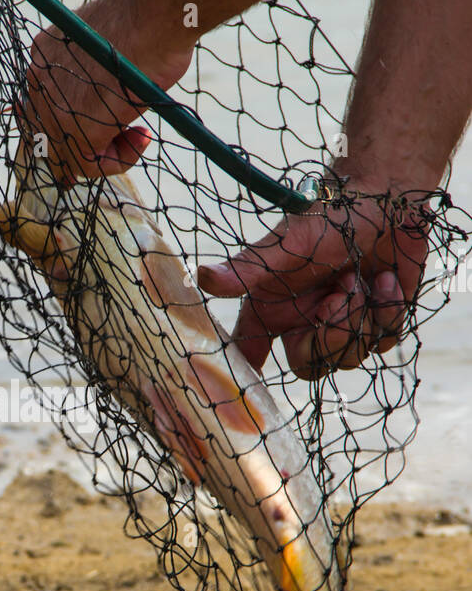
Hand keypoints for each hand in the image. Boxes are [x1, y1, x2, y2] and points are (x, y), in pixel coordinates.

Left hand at [21, 0, 193, 183]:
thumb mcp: (112, 48)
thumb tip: (109, 98)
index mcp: (46, 53)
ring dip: (111, 153)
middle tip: (131, 132)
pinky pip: (88, 165)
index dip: (75, 120)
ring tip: (141, 135)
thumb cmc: (149, 22)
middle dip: (94, 140)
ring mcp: (52, 104)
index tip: (112, 123)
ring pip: (69, 153)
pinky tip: (143, 136)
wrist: (155, 14)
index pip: (45, 100)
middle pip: (51, 131)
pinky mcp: (72, 126)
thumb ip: (98, 72)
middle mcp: (40, 77)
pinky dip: (118, 161)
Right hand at [197, 190, 429, 378]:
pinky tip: (385, 280)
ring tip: (362, 277)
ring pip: (351, 356)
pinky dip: (389, 310)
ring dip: (363, 314)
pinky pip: (384, 341)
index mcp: (273, 309)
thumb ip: (247, 269)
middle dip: (331, 336)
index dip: (247, 378)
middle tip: (342, 294)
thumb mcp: (285, 245)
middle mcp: (304, 322)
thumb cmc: (329, 216)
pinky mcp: (377, 322)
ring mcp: (342, 325)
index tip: (251, 392)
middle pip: (310, 366)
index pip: (249, 355)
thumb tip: (202, 278)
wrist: (387, 198)